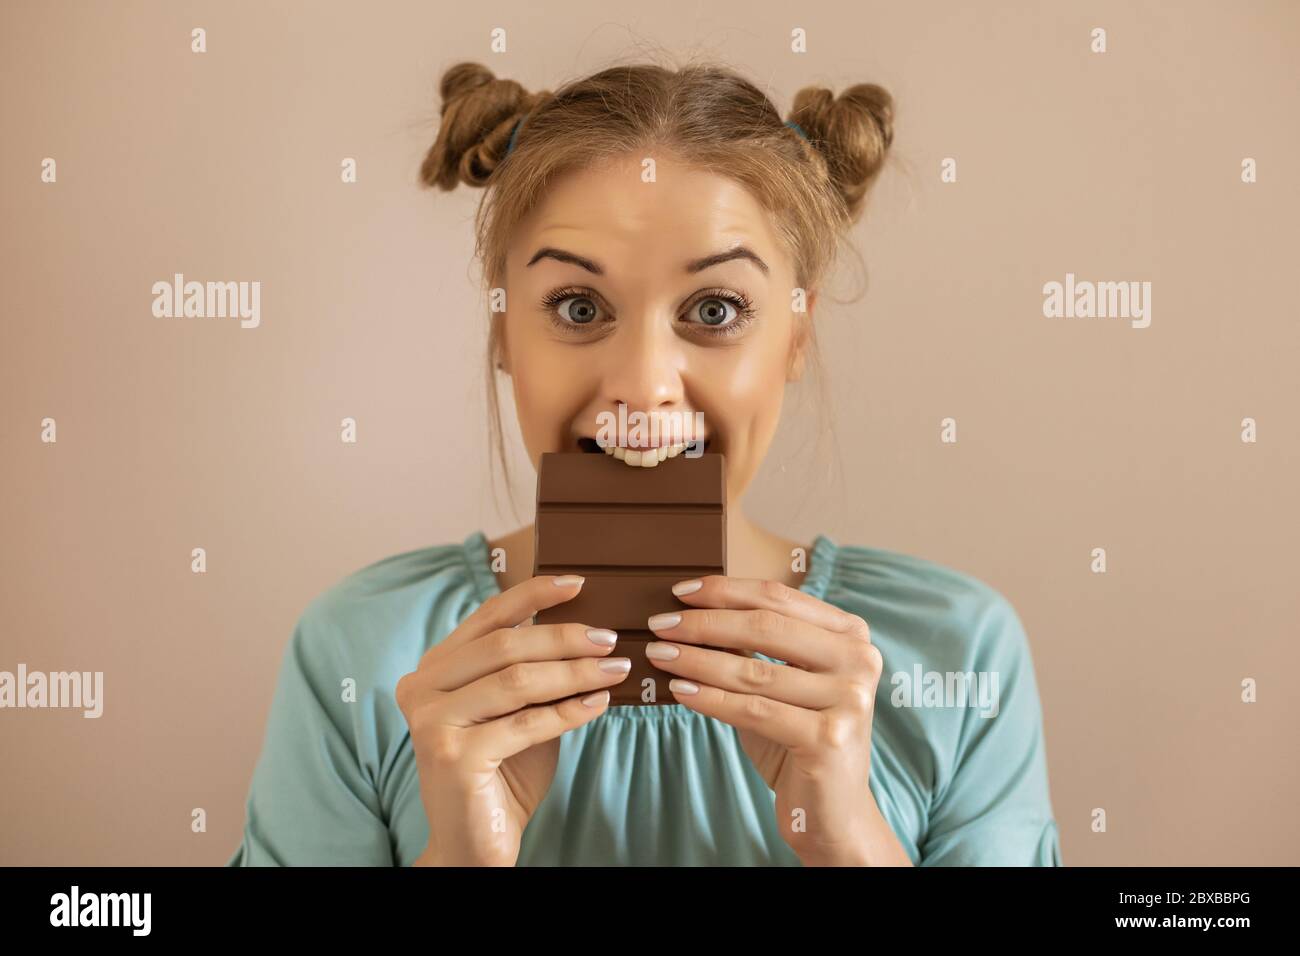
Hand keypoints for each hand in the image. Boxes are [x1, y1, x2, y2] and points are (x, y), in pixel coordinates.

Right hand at [396, 574, 630, 865]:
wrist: (475, 843)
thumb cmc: (503, 772)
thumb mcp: (518, 711)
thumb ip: (535, 672)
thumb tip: (588, 629)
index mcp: (434, 668)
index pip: (487, 616)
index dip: (533, 594)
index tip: (578, 582)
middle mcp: (422, 687)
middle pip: (505, 646)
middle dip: (565, 638)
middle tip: (610, 639)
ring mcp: (432, 722)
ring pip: (517, 681)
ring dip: (574, 672)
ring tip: (614, 669)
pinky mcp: (452, 756)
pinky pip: (525, 723)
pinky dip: (569, 711)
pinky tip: (598, 702)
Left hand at [645, 576, 909, 865]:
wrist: (833, 812)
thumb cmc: (800, 740)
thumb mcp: (780, 684)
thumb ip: (752, 647)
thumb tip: (692, 612)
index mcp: (851, 635)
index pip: (778, 598)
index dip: (725, 590)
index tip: (680, 591)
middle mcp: (859, 660)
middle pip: (766, 627)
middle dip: (704, 623)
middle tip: (659, 624)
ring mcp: (849, 699)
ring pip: (755, 670)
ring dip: (698, 660)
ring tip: (660, 655)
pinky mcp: (829, 738)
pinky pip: (754, 710)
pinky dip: (710, 698)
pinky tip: (680, 690)